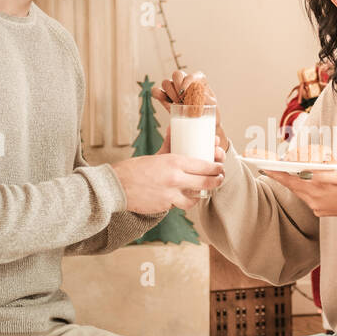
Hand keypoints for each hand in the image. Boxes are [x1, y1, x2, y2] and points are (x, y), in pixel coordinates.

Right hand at [110, 149, 224, 213]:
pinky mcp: (165, 206)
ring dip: (202, 194)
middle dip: (217, 181)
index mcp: (174, 162)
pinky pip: (181, 205)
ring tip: (204, 191)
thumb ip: (168, 145)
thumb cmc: (134, 169)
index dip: (216, 167)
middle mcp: (175, 178)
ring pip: (196, 197)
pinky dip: (184, 201)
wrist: (116, 187)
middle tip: (220, 179)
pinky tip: (186, 198)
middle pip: (206, 182)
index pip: (204, 165)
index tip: (220, 166)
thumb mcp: (154, 155)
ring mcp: (171, 194)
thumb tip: (173, 129)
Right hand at [153, 69, 228, 148]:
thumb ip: (207, 99)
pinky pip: (156, 91)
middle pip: (176, 74)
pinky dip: (158, 95)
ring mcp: (174, 88)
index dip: (186, 83)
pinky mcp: (165, 96)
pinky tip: (167, 103)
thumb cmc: (209, 111)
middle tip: (182, 100)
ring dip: (171, 93)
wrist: (202, 121)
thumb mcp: (212, 105)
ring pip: (166, 82)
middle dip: (178, 87)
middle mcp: (185, 81)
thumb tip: (201, 95)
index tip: (185, 94)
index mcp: (198, 79)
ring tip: (178, 104)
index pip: (190, 75)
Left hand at [259, 167, 336, 220]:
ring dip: (292, 180)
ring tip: (284, 170)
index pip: (291, 180)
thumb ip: (324, 173)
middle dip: (281, 174)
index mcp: (319, 190)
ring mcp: (317, 207)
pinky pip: (308, 196)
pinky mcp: (321, 210)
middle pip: (292, 185)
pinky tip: (305, 180)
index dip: (276, 173)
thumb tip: (306, 169)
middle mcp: (314, 200)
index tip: (263, 167)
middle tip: (269, 165)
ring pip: (299, 190)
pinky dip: (304, 186)